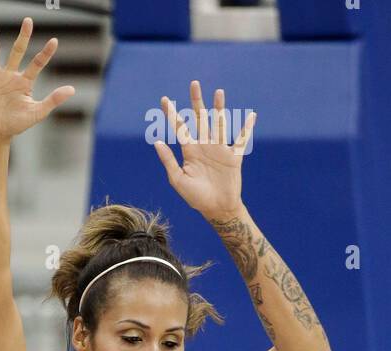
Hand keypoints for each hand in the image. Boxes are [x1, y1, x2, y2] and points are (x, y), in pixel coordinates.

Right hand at [0, 16, 74, 144]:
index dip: (45, 53)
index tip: (54, 41)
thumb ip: (53, 100)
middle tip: (29, 20)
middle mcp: (9, 75)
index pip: (37, 64)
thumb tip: (72, 90)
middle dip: (23, 36)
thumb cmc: (15, 125)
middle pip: (17, 51)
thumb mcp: (36, 113)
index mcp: (24, 82)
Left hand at [153, 81, 254, 221]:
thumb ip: (168, 161)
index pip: (180, 128)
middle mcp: (205, 146)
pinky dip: (247, 129)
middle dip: (196, 101)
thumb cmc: (195, 197)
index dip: (172, 114)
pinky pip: (241, 140)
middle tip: (194, 83)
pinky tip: (251, 116)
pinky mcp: (234, 156)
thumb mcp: (178, 180)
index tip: (164, 99)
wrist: (216, 209)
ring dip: (219, 108)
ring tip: (218, 92)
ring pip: (219, 123)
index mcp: (190, 151)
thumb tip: (157, 142)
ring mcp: (220, 149)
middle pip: (200, 119)